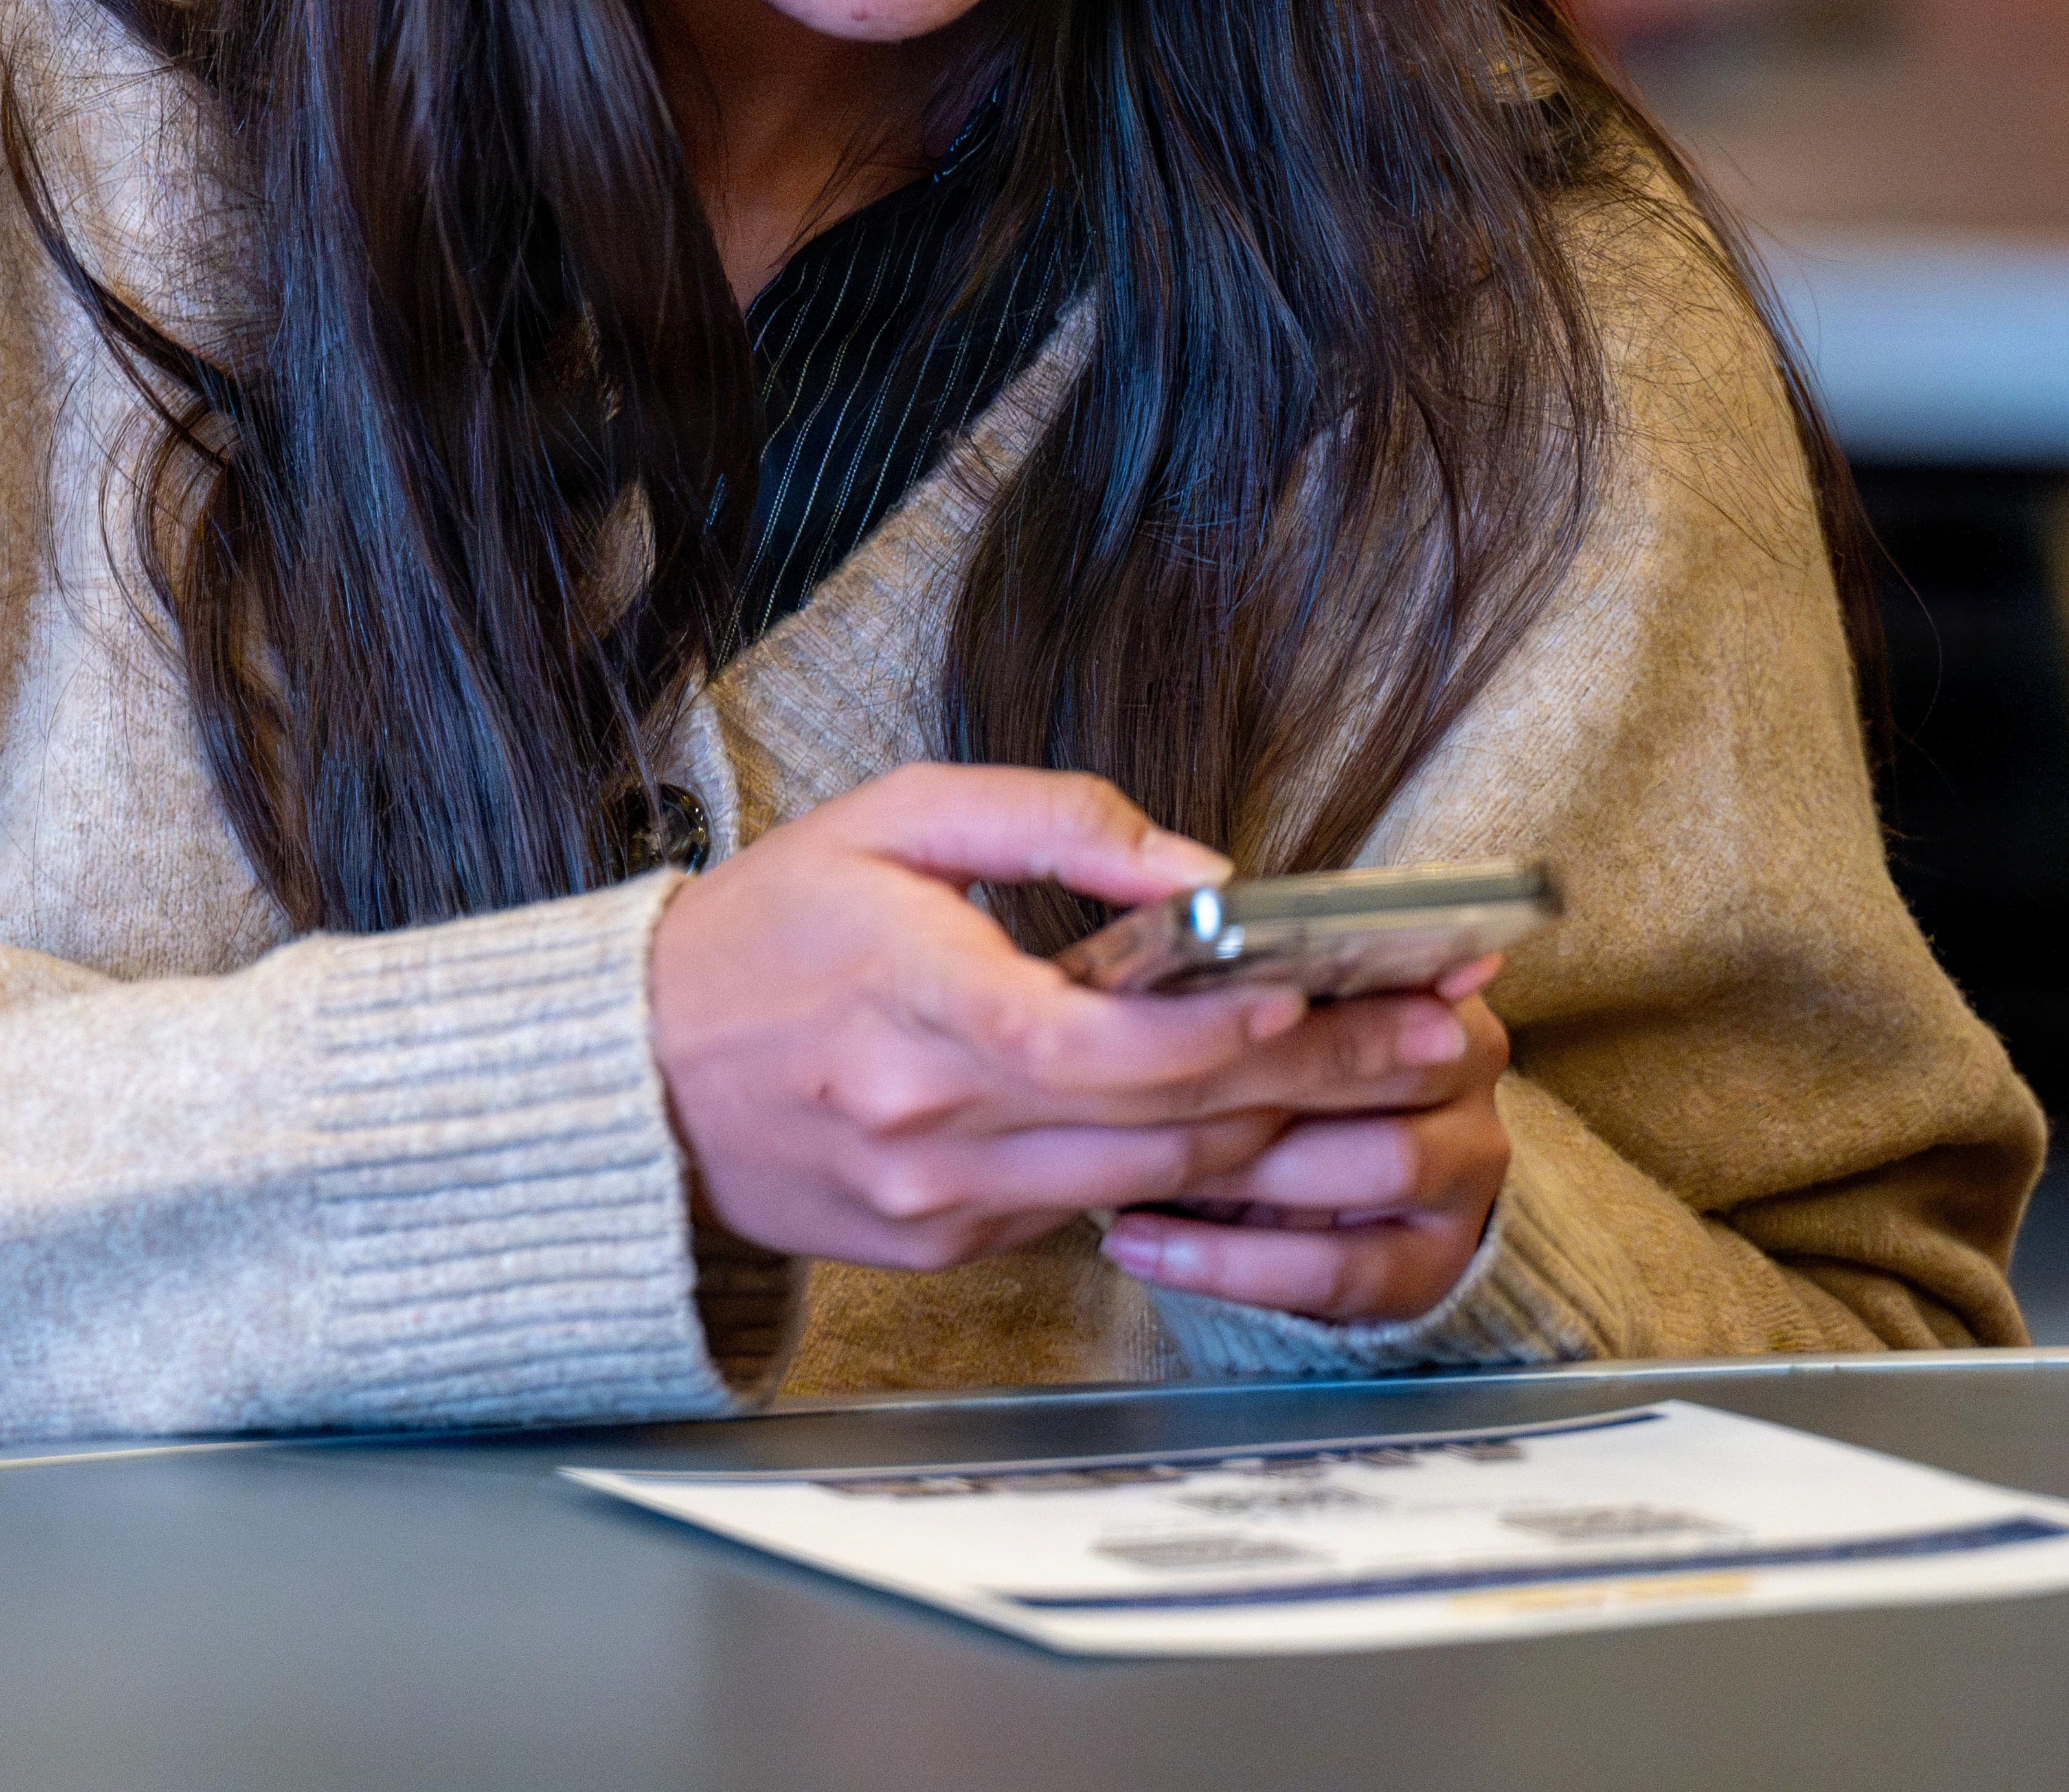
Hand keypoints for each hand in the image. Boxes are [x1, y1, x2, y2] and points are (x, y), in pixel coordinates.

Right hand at [646, 767, 1492, 1273]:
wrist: (631, 1080)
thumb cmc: (764, 929)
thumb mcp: (891, 819)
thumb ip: (1051, 824)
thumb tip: (1201, 875)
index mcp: (925, 1012)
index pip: (1117, 1046)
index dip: (1240, 1026)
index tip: (1339, 986)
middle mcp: (941, 1129)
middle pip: (1171, 1124)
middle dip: (1318, 1078)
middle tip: (1437, 1035)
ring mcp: (945, 1206)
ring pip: (1154, 1181)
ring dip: (1274, 1132)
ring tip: (1375, 1076)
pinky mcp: (946, 1248)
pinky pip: (1092, 1206)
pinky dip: (1177, 1166)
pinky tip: (1247, 1120)